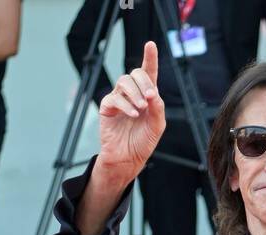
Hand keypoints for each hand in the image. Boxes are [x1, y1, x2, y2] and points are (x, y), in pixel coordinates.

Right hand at [98, 41, 165, 172]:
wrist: (128, 159)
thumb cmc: (143, 142)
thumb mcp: (157, 125)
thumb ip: (158, 107)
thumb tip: (153, 92)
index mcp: (146, 95)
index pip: (148, 72)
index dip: (150, 57)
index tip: (150, 44)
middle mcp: (132, 93)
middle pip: (136, 73)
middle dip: (144, 83)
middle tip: (149, 98)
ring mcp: (119, 98)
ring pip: (124, 81)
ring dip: (135, 93)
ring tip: (141, 108)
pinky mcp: (107, 107)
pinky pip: (115, 98)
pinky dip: (125, 105)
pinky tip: (133, 114)